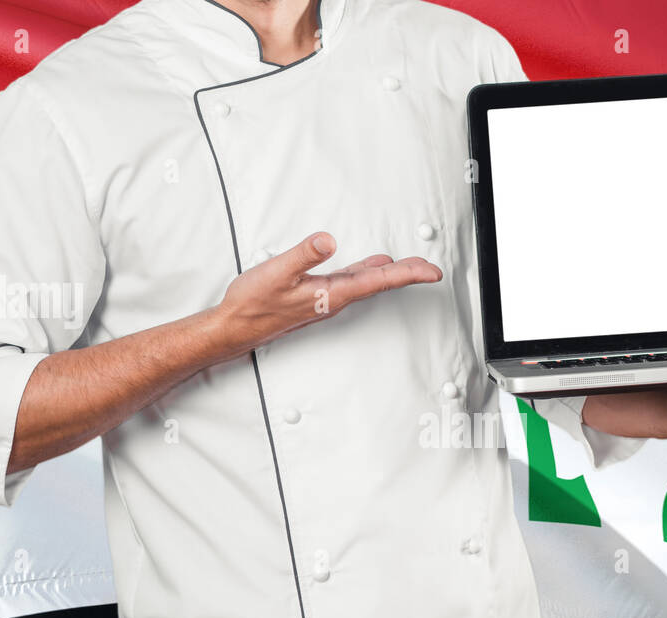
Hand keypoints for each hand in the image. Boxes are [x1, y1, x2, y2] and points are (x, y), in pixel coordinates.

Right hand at [214, 231, 441, 352]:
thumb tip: (328, 241)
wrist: (234, 328)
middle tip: (430, 268)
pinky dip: (366, 272)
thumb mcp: (277, 273)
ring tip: (409, 265)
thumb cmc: (253, 304)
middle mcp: (334, 298)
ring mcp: (325, 298)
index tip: (432, 272)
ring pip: (366, 283)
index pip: (379, 281)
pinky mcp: (315, 296)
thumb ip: (303, 255)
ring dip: (389, 274)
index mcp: (332, 293)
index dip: (409, 274)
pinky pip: (350, 282)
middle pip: (379, 283)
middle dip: (407, 274)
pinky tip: (370, 266)